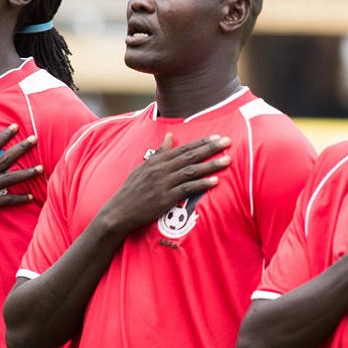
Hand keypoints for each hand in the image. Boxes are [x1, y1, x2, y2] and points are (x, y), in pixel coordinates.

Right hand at [0, 125, 40, 232]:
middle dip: (21, 148)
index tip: (15, 127)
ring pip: (10, 179)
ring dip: (27, 173)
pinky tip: (31, 196)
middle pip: (5, 159)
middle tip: (35, 139)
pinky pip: (6, 201)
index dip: (4, 135)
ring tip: (41, 168)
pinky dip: (20, 199)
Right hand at [99, 133, 231, 233]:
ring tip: (227, 160)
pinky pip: (187, 189)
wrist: (119, 211)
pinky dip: (201, 184)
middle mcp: (161, 169)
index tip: (217, 137)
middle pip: (190, 156)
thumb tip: (170, 136)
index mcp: (157, 160)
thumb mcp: (143, 167)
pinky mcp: (165, 198)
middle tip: (228, 142)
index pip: (183, 148)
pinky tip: (215, 181)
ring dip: (210, 165)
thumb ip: (160, 152)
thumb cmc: (132, 190)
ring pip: (191, 171)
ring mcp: (163, 183)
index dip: (201, 142)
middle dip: (210, 148)